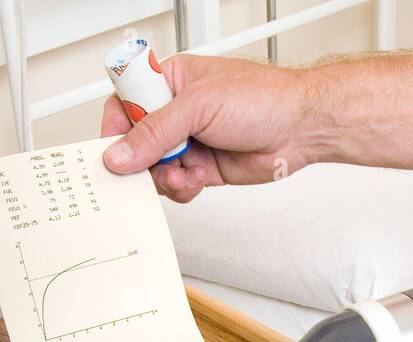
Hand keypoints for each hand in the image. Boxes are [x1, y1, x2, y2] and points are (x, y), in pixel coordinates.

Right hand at [101, 54, 320, 201]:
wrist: (301, 128)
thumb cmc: (263, 98)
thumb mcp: (199, 106)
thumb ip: (155, 132)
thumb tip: (120, 153)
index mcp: (171, 82)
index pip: (124, 103)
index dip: (115, 127)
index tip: (112, 150)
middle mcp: (177, 112)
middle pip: (135, 142)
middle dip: (140, 161)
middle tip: (149, 168)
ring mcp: (189, 141)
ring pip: (154, 169)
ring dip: (164, 177)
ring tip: (182, 173)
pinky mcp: (202, 167)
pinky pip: (176, 184)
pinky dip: (181, 188)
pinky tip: (195, 180)